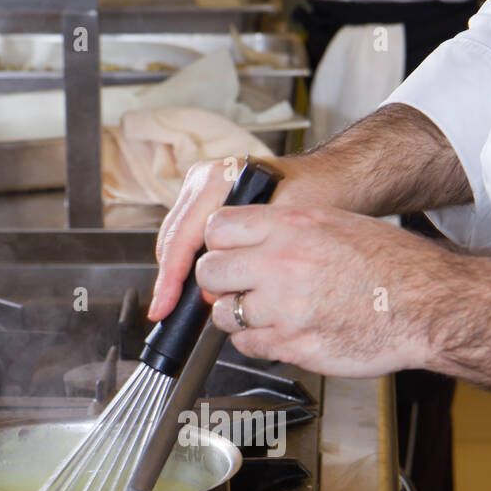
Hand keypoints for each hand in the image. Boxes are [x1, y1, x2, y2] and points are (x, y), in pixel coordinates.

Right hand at [148, 154, 352, 322]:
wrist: (326, 178)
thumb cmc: (311, 197)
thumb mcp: (281, 230)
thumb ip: (244, 261)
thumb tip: (211, 294)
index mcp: (217, 180)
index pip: (182, 237)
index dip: (171, 277)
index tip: (164, 306)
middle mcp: (203, 181)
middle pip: (172, 239)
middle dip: (169, 278)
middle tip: (166, 311)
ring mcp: (200, 188)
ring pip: (174, 240)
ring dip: (175, 273)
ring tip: (175, 304)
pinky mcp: (204, 200)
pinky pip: (186, 236)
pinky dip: (186, 263)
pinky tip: (190, 286)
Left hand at [190, 202, 440, 377]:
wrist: (427, 305)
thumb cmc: (393, 266)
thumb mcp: (336, 224)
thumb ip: (287, 231)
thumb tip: (249, 244)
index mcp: (292, 224)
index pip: (218, 228)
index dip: (218, 244)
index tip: (226, 254)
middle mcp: (282, 263)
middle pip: (210, 272)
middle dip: (219, 281)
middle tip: (236, 287)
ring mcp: (285, 307)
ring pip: (223, 314)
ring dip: (237, 315)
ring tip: (263, 312)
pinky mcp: (293, 344)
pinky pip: (247, 345)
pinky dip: (256, 342)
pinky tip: (279, 332)